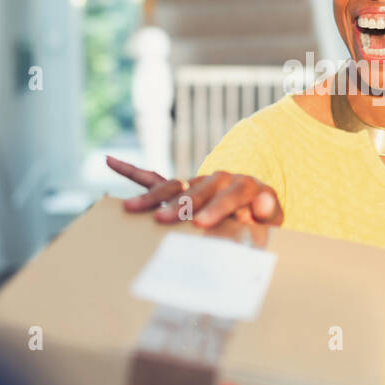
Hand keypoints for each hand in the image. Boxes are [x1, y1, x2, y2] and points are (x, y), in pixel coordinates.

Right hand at [106, 156, 282, 228]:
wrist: (257, 206)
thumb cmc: (264, 219)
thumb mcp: (274, 218)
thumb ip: (269, 212)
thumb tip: (261, 202)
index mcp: (244, 186)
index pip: (229, 197)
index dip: (216, 209)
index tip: (201, 223)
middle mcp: (218, 178)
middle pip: (196, 191)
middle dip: (179, 205)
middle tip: (163, 219)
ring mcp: (196, 180)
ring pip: (172, 186)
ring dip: (151, 197)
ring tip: (131, 208)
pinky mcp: (181, 186)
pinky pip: (154, 177)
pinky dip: (131, 171)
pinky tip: (109, 161)